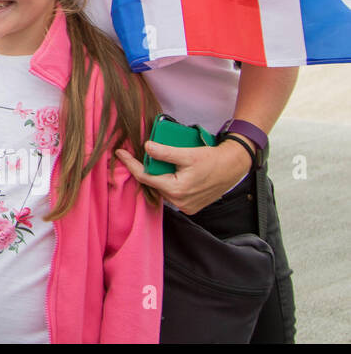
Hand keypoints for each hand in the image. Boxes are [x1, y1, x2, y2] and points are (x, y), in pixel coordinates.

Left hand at [115, 141, 251, 214]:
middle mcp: (180, 202)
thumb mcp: (187, 154)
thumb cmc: (212, 160)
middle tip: (136, 155)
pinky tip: (167, 171)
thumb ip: (165, 153)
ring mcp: (186, 206)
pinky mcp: (191, 206)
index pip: (145, 177)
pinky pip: (173, 193)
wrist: (233, 166)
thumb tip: (147, 147)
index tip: (120, 153)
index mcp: (176, 190)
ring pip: (163, 189)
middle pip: (154, 184)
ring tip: (155, 162)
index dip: (131, 164)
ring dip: (158, 176)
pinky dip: (168, 182)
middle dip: (145, 170)